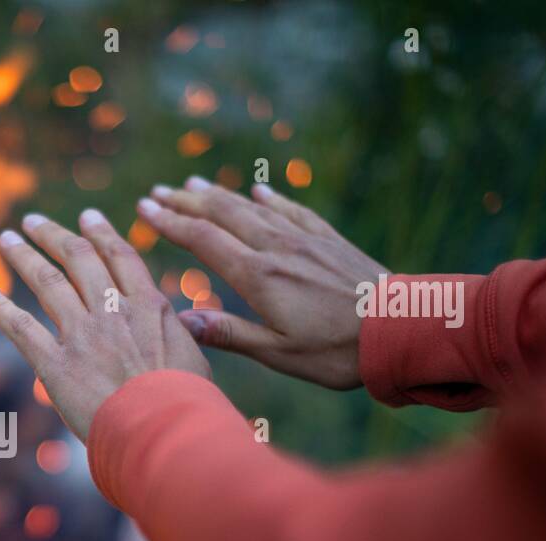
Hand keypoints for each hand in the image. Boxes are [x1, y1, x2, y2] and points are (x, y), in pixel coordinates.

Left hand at [0, 209, 210, 442]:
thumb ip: (176, 333)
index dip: (101, 234)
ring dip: (23, 256)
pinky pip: (19, 326)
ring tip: (6, 239)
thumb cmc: (185, 403)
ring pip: (47, 281)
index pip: (119, 258)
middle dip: (53, 236)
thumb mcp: (192, 357)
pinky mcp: (55, 363)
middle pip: (78, 260)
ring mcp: (82, 334)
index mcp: (147, 306)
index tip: (86, 218)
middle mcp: (112, 311)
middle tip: (33, 222)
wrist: (163, 429)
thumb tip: (176, 323)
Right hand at [137, 177, 387, 389]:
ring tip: (193, 183)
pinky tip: (260, 191)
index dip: (170, 224)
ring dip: (220, 194)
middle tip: (157, 192)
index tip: (143, 210)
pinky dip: (271, 199)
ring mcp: (304, 240)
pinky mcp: (329, 240)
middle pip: (222, 215)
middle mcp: (277, 249)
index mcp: (258, 277)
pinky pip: (292, 211)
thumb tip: (181, 321)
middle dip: (185, 202)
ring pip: (252, 209)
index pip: (203, 241)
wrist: (401, 328)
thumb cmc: (337, 351)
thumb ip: (229, 334)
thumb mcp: (278, 353)